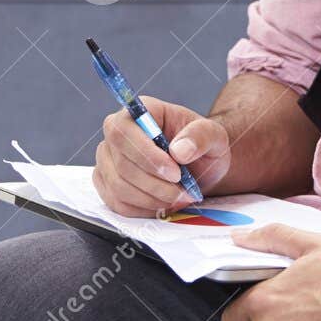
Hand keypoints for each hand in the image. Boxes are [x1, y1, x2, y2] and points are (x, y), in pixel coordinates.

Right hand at [92, 96, 230, 217]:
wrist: (199, 166)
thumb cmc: (202, 146)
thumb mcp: (214, 136)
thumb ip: (201, 137)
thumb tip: (179, 150)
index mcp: (140, 110)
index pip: (124, 131)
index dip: (146, 155)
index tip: (176, 173)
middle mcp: (117, 132)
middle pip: (121, 164)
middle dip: (155, 184)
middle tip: (184, 192)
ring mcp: (108, 158)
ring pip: (119, 187)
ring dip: (152, 199)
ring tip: (178, 198)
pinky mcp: (107, 183)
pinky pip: (117, 203)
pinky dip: (143, 209)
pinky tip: (164, 204)